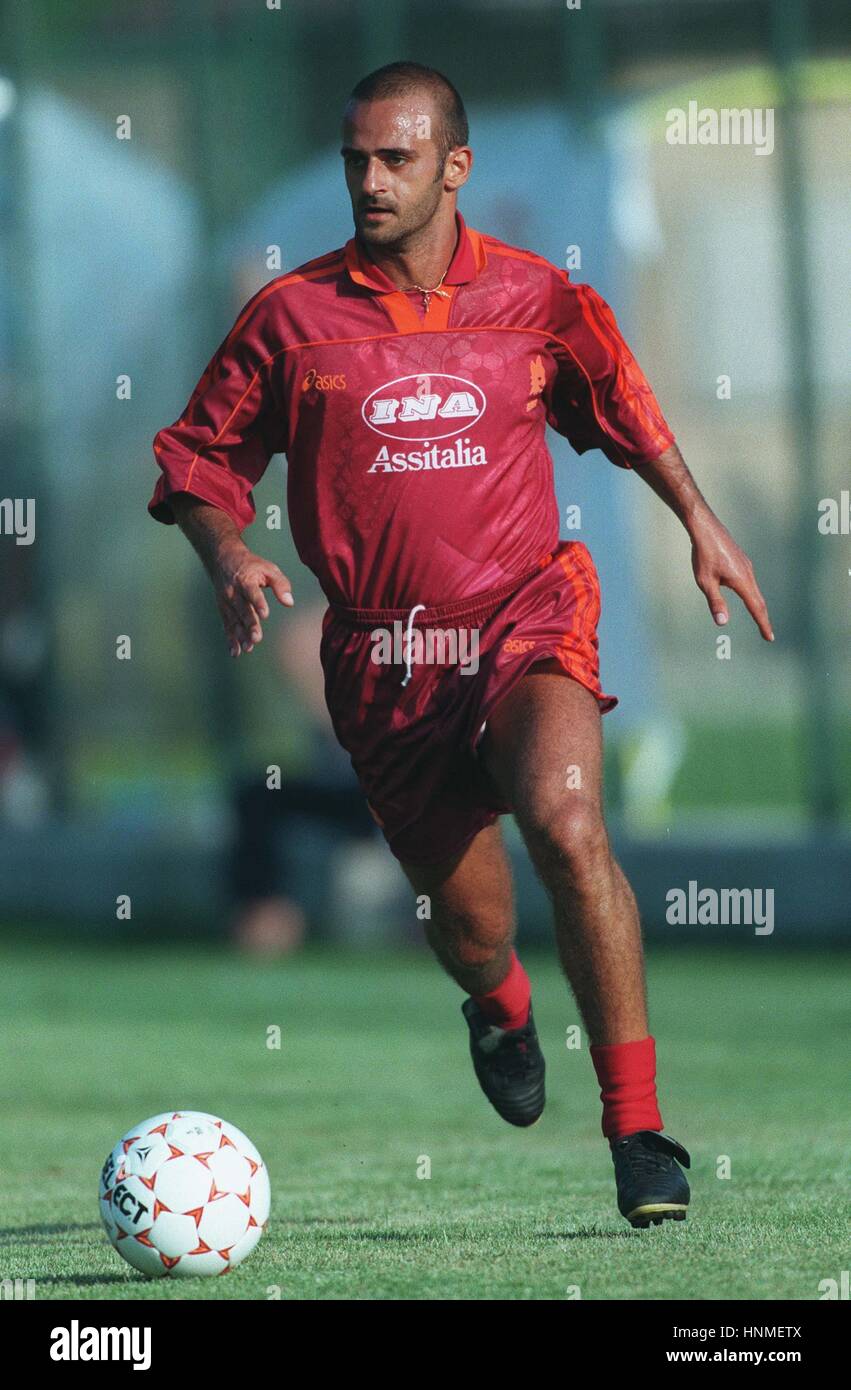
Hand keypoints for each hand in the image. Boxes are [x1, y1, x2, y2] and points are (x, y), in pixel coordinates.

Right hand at [212, 543, 293, 656]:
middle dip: (249, 624)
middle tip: (256, 638)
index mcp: (246, 580)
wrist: (223, 559)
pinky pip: (226, 626)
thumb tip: (289, 603)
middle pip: (242, 609)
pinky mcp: (223, 610)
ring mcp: (226, 602)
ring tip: (248, 648)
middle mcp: (233, 592)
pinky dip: (230, 639)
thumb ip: (281, 585)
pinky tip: (235, 652)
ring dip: (240, 635)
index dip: (258, 603)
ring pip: (234, 620)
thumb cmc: (252, 566)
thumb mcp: (269, 569)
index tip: (264, 614)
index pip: (252, 592)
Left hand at [689, 512, 773, 640]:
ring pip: (754, 591)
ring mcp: (746, 567)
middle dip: (763, 619)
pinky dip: (752, 594)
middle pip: (759, 601)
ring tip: (759, 619)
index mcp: (742, 581)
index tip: (769, 638)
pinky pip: (749, 582)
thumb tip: (723, 623)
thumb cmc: (703, 555)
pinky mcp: (742, 562)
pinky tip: (747, 595)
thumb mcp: (706, 582)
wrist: (706, 529)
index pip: (756, 608)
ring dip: (758, 606)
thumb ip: (716, 602)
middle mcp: (748, 574)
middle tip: (768, 635)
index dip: (763, 624)